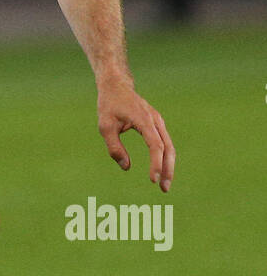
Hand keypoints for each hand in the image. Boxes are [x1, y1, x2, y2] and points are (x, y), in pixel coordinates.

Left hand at [97, 77, 174, 191]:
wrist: (116, 86)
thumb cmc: (109, 105)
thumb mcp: (105, 126)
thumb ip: (114, 147)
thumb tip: (126, 167)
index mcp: (143, 119)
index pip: (155, 145)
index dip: (155, 163)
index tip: (152, 179)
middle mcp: (155, 120)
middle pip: (168, 148)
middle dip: (167, 169)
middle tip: (163, 189)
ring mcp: (158, 122)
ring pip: (169, 147)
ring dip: (168, 166)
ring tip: (164, 185)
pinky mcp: (157, 125)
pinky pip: (165, 143)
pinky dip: (165, 158)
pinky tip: (161, 171)